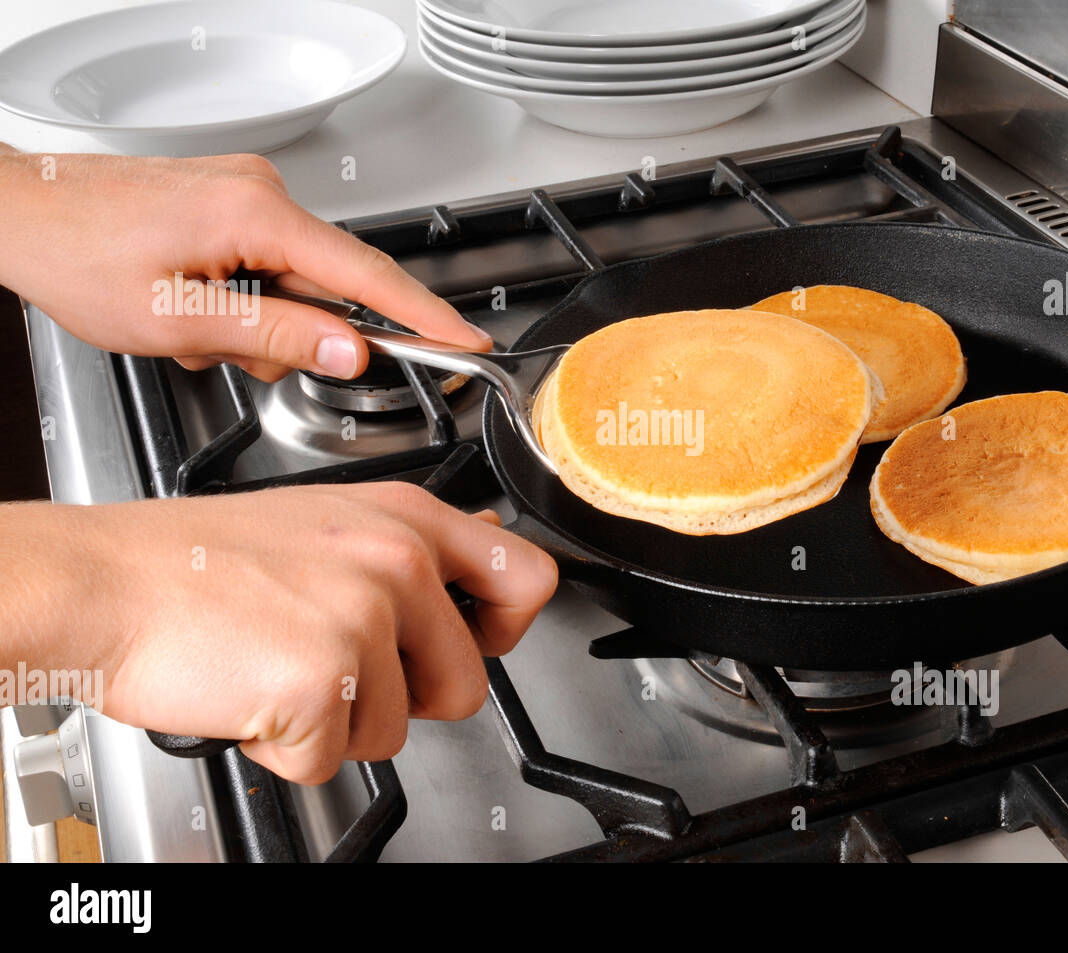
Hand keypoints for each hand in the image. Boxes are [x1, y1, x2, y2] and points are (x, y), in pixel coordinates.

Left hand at [0, 149, 491, 380]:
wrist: (19, 212)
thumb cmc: (77, 255)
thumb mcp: (176, 320)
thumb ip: (274, 337)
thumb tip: (350, 349)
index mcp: (257, 215)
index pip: (367, 275)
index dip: (424, 317)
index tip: (468, 344)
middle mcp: (261, 194)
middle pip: (328, 286)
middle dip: (291, 334)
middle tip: (229, 351)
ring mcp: (247, 195)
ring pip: (295, 283)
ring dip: (256, 322)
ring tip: (192, 327)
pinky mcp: (231, 204)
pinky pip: (270, 266)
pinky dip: (245, 299)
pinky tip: (195, 304)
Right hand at [5, 484, 556, 783]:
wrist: (104, 582)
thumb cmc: (195, 557)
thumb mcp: (325, 516)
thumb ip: (408, 542)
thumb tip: (482, 544)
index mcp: (407, 521)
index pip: (528, 578)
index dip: (505, 628)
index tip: (473, 640)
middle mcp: (397, 565)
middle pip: (465, 685)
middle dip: (404, 700)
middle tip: (336, 669)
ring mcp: (363, 623)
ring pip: (394, 731)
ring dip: (335, 722)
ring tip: (277, 666)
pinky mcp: (323, 685)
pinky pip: (331, 759)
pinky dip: (286, 747)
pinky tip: (252, 693)